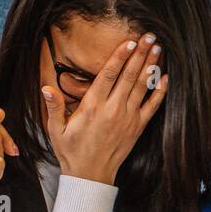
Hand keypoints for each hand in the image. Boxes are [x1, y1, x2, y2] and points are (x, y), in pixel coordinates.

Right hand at [43, 33, 167, 184]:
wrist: (90, 175)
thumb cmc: (71, 150)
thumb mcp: (56, 129)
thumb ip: (54, 106)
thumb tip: (45, 87)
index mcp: (92, 106)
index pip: (108, 75)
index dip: (120, 57)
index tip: (129, 42)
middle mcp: (112, 110)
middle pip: (129, 76)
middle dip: (139, 54)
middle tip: (149, 36)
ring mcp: (127, 118)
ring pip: (141, 87)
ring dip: (150, 66)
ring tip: (157, 49)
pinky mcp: (137, 127)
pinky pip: (152, 106)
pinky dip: (160, 92)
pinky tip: (165, 77)